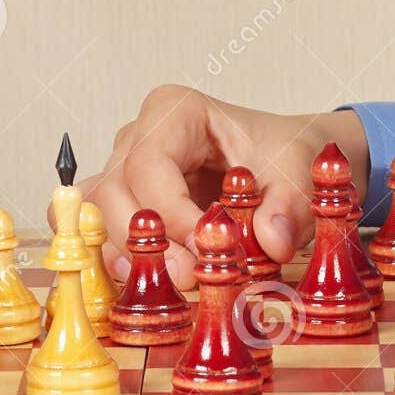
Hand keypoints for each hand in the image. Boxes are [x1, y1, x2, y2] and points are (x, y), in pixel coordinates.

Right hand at [80, 85, 369, 286]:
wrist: (281, 160)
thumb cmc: (280, 153)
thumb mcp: (298, 171)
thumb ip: (289, 205)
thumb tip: (270, 240)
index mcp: (175, 111)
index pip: (149, 164)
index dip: (170, 214)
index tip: (206, 251)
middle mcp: (138, 136)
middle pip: (112, 189)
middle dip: (144, 241)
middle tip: (188, 278)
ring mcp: (122, 169)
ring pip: (96, 212)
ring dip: (125, 254)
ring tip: (167, 283)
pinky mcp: (121, 202)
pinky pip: (96, 229)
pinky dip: (114, 258)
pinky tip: (145, 281)